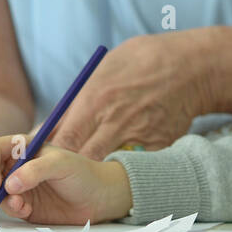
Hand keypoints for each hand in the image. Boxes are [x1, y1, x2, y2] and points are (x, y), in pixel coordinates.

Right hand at [0, 135, 131, 224]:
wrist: (98, 199)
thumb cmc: (82, 173)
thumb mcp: (61, 164)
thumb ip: (35, 171)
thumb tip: (8, 185)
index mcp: (22, 147)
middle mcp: (15, 165)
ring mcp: (17, 185)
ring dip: (0, 200)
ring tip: (20, 205)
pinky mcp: (23, 204)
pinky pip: (7, 207)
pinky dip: (12, 210)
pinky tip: (27, 210)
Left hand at [49, 30, 220, 159]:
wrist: (190, 66)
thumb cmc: (141, 61)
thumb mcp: (102, 71)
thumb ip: (78, 100)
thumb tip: (52, 123)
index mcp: (96, 99)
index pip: (63, 140)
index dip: (48, 154)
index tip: (41, 158)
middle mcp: (114, 121)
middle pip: (81, 158)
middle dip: (67, 167)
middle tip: (59, 170)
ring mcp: (137, 136)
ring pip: (105, 166)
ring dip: (94, 170)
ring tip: (87, 170)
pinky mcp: (156, 146)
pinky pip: (133, 163)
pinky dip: (123, 165)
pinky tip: (119, 160)